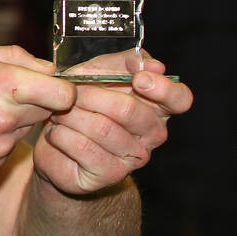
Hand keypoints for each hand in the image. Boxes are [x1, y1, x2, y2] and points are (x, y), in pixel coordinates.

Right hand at [0, 45, 75, 179]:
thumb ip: (12, 57)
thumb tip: (47, 68)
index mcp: (4, 85)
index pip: (64, 94)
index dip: (62, 90)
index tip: (50, 87)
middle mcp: (6, 118)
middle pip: (47, 111)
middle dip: (34, 101)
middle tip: (3, 94)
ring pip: (24, 130)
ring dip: (11, 121)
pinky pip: (6, 149)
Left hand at [32, 47, 192, 195]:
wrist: (56, 141)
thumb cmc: (83, 102)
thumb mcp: (100, 71)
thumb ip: (126, 62)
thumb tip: (154, 65)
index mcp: (157, 106)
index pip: (180, 99)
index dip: (163, 88)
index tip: (139, 80)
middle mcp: (153, 134)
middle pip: (129, 110)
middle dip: (90, 95)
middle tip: (70, 93)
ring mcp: (134, 157)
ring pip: (101, 128)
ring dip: (71, 114)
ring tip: (59, 112)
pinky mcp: (110, 174)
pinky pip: (83, 147)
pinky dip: (62, 134)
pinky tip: (56, 131)